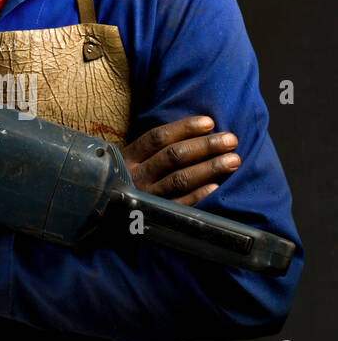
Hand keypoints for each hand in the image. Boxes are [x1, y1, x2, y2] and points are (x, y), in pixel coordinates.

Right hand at [122, 115, 239, 205]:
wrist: (106, 217)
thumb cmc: (126, 183)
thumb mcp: (129, 163)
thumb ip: (151, 151)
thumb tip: (193, 133)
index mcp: (129, 157)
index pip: (157, 137)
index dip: (184, 128)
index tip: (209, 123)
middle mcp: (136, 175)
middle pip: (172, 156)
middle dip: (205, 146)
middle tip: (231, 140)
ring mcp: (145, 196)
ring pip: (179, 179)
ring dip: (209, 168)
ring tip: (233, 160)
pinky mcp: (155, 216)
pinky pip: (179, 205)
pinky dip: (198, 195)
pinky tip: (216, 187)